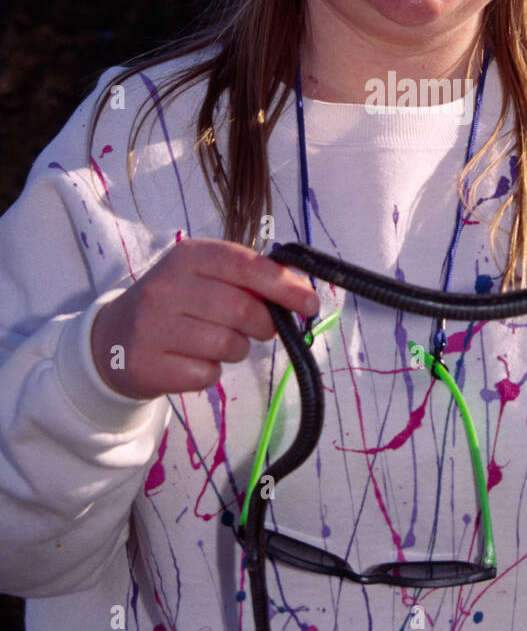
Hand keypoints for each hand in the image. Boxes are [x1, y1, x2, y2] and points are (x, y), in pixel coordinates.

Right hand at [90, 238, 318, 399]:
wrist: (113, 339)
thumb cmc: (176, 303)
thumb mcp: (207, 277)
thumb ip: (251, 278)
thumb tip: (302, 288)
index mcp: (188, 256)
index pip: (245, 265)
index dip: (284, 285)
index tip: (310, 303)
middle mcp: (166, 286)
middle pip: (242, 310)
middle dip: (264, 325)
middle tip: (261, 329)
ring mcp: (153, 326)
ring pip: (228, 345)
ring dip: (236, 349)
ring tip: (216, 341)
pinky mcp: (147, 365)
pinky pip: (206, 375)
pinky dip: (210, 372)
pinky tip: (191, 360)